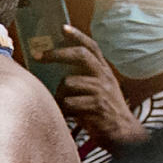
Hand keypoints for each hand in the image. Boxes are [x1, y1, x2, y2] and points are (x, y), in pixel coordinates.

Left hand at [15, 24, 144, 152]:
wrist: (123, 134)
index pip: (91, 47)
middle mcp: (104, 76)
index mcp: (103, 71)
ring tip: (63, 107)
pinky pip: (69, 103)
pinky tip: (68, 117)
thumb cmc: (103, 112)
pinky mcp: (97, 106)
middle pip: (80, 55)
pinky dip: (63, 111)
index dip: (78, 36)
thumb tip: (58, 73)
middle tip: (38, 56)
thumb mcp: (99, 90)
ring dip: (59, 95)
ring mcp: (102, 90)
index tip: (63, 28)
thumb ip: (84, 79)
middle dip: (57, 54)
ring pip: (68, 83)